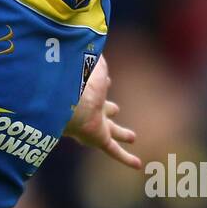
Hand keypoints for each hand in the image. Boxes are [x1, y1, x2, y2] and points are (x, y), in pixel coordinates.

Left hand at [63, 55, 141, 169]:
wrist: (69, 97)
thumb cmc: (77, 75)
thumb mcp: (92, 58)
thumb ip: (97, 52)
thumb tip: (100, 42)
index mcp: (88, 87)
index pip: (98, 83)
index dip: (103, 80)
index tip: (106, 78)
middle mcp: (91, 106)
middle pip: (104, 108)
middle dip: (111, 108)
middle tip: (116, 107)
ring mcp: (95, 124)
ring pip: (112, 131)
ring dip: (121, 134)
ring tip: (132, 136)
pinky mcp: (98, 138)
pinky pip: (113, 151)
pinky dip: (125, 158)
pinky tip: (137, 165)